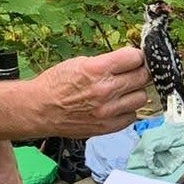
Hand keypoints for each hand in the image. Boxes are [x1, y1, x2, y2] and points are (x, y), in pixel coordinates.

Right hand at [30, 47, 147, 135]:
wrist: (40, 110)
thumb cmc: (56, 84)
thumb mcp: (80, 62)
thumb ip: (106, 62)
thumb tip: (129, 61)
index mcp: (97, 70)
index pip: (134, 58)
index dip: (135, 57)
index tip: (133, 59)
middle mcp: (105, 90)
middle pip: (142, 77)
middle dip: (138, 72)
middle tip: (130, 74)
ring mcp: (108, 111)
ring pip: (141, 97)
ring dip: (134, 92)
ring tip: (122, 91)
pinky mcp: (108, 127)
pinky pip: (132, 116)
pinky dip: (127, 110)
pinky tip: (116, 105)